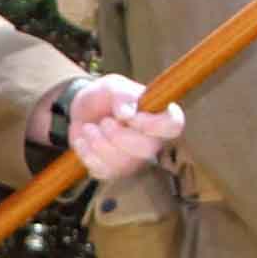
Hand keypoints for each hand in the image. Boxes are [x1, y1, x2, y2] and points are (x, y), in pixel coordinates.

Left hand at [63, 75, 184, 181]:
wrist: (83, 112)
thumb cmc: (105, 97)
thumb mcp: (112, 87)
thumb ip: (121, 95)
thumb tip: (127, 113)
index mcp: (158, 117)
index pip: (173, 125)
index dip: (154, 124)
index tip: (132, 116)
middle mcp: (151, 142)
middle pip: (147, 148)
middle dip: (119, 135)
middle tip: (104, 122)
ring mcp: (133, 160)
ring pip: (122, 163)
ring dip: (98, 143)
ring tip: (89, 128)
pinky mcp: (113, 171)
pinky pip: (102, 170)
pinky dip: (86, 153)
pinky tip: (83, 140)